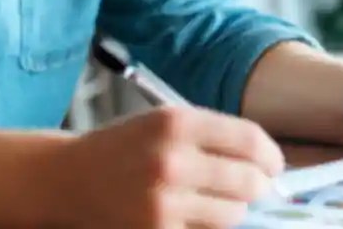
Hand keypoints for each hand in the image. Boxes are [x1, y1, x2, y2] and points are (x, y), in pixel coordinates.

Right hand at [51, 105, 283, 227]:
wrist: (68, 179)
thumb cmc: (124, 148)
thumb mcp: (164, 124)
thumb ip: (213, 136)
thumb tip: (269, 163)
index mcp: (176, 122)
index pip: (250, 140)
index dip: (271, 156)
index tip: (274, 164)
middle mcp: (171, 161)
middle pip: (249, 181)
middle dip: (257, 185)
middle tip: (253, 186)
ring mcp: (164, 202)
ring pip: (233, 214)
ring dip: (230, 209)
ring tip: (209, 199)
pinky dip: (204, 226)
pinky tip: (185, 214)